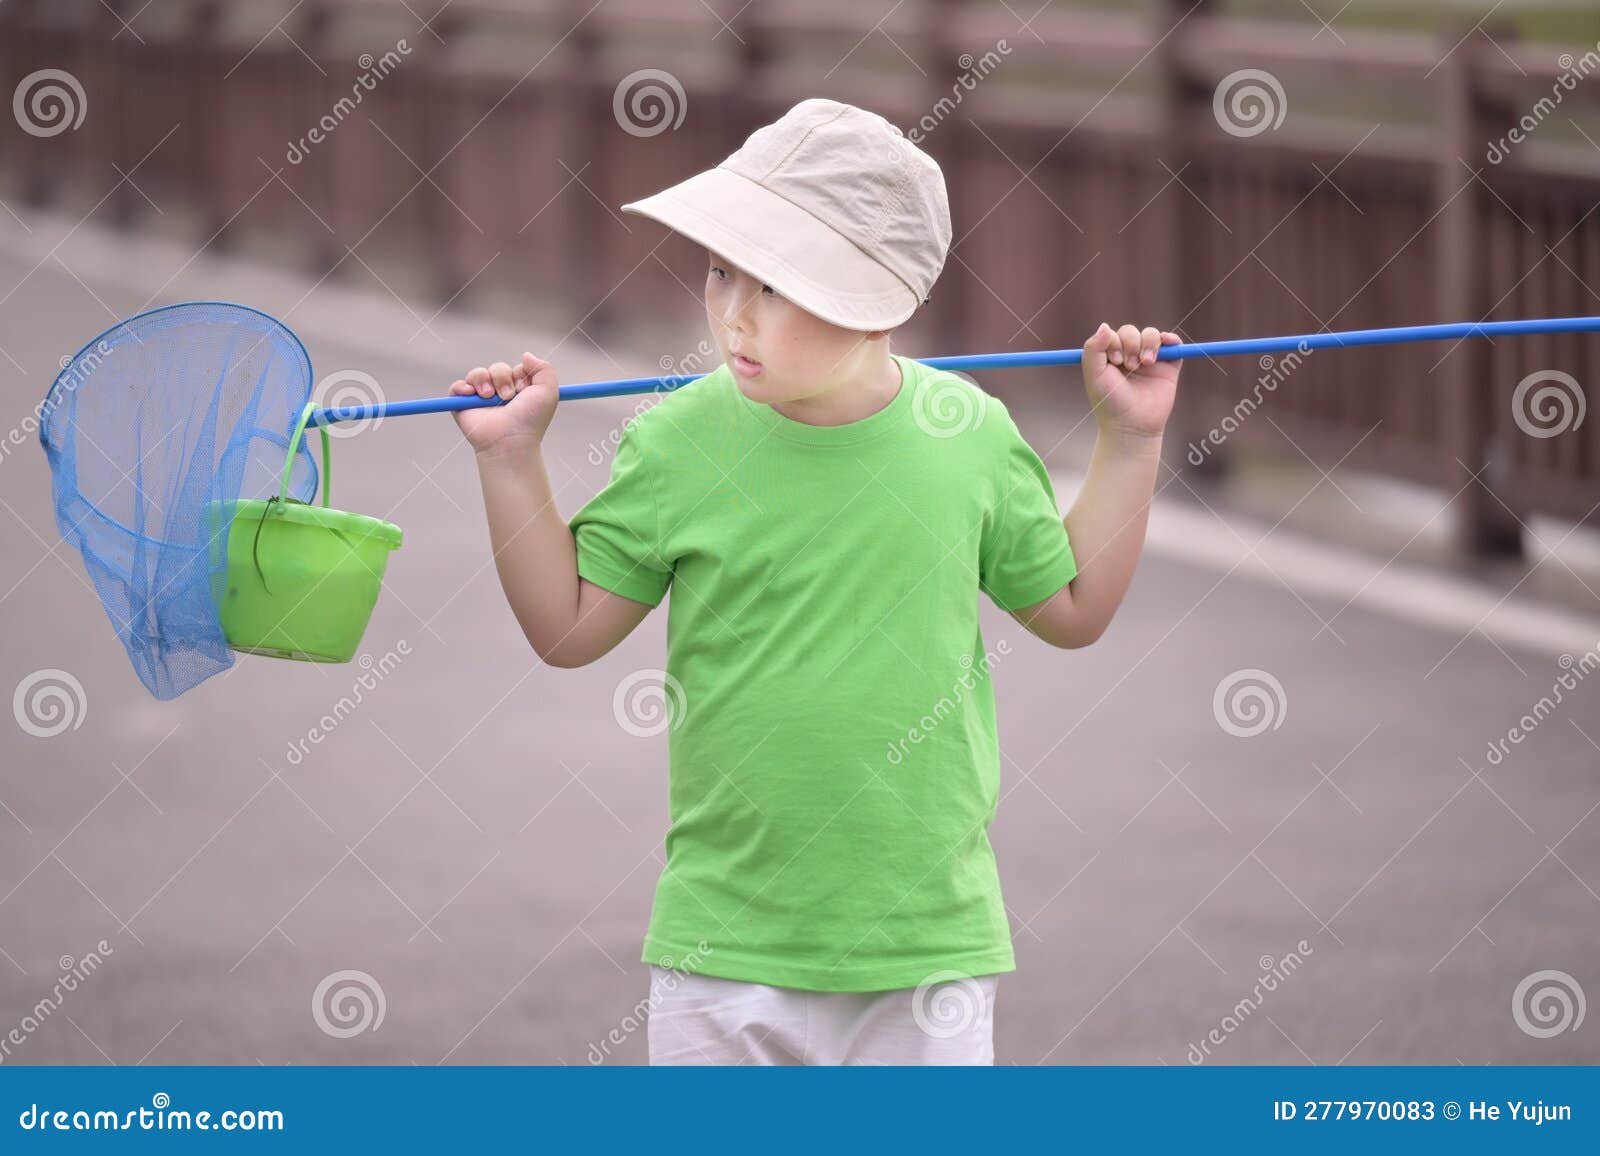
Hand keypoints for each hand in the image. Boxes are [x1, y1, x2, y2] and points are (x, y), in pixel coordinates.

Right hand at [449, 353, 558, 454]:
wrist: (510, 439)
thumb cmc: (530, 419)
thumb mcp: (548, 391)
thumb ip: (544, 368)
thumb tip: (525, 355)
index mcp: (518, 391)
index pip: (515, 369)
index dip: (520, 374)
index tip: (523, 388)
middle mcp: (499, 393)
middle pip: (497, 368)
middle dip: (503, 377)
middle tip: (508, 397)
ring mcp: (480, 399)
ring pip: (478, 373)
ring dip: (484, 381)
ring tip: (489, 397)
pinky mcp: (463, 406)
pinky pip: (457, 386)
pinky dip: (462, 387)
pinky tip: (471, 395)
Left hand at [1081, 322, 1181, 442]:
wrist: (1133, 426)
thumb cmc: (1110, 402)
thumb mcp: (1095, 375)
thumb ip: (1093, 349)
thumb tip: (1105, 325)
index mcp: (1110, 357)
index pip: (1113, 334)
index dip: (1115, 341)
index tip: (1115, 361)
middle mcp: (1129, 356)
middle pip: (1131, 332)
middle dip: (1131, 343)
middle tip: (1129, 365)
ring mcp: (1149, 360)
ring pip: (1151, 334)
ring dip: (1148, 343)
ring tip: (1146, 363)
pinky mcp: (1168, 366)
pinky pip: (1173, 343)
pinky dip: (1171, 339)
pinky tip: (1166, 343)